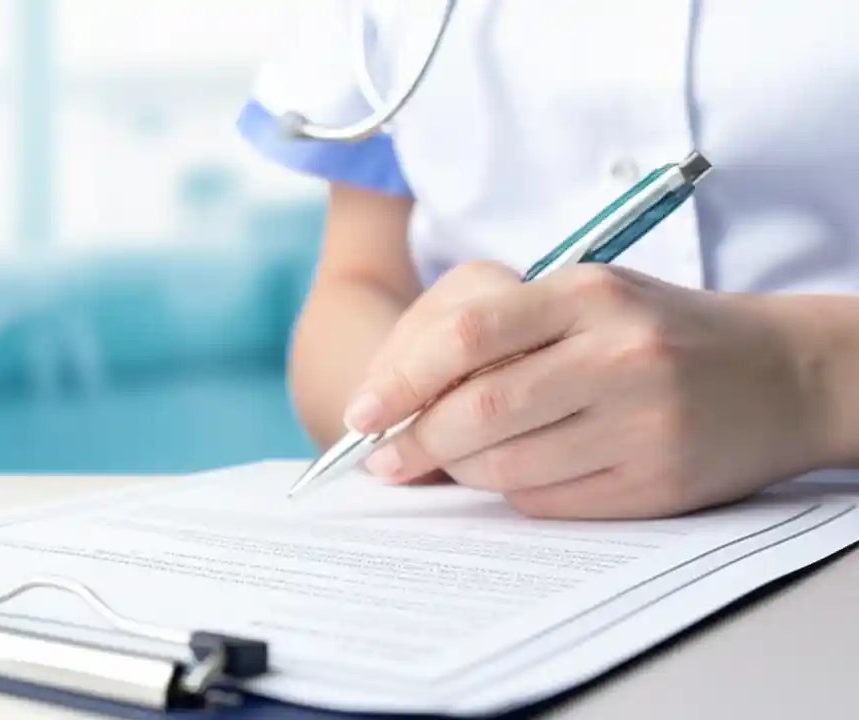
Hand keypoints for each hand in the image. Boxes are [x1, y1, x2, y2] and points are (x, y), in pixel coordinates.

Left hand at [346, 260, 828, 518]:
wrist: (781, 374)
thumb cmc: (659, 332)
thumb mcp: (588, 299)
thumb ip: (501, 333)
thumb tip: (398, 400)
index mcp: (588, 294)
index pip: (467, 336)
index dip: (400, 380)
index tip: (360, 414)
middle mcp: (617, 354)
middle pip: (480, 411)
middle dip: (415, 442)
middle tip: (384, 459)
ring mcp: (642, 422)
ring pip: (507, 466)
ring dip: (460, 471)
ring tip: (450, 462)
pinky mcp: (656, 482)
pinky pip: (548, 501)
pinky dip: (512, 493)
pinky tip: (514, 475)